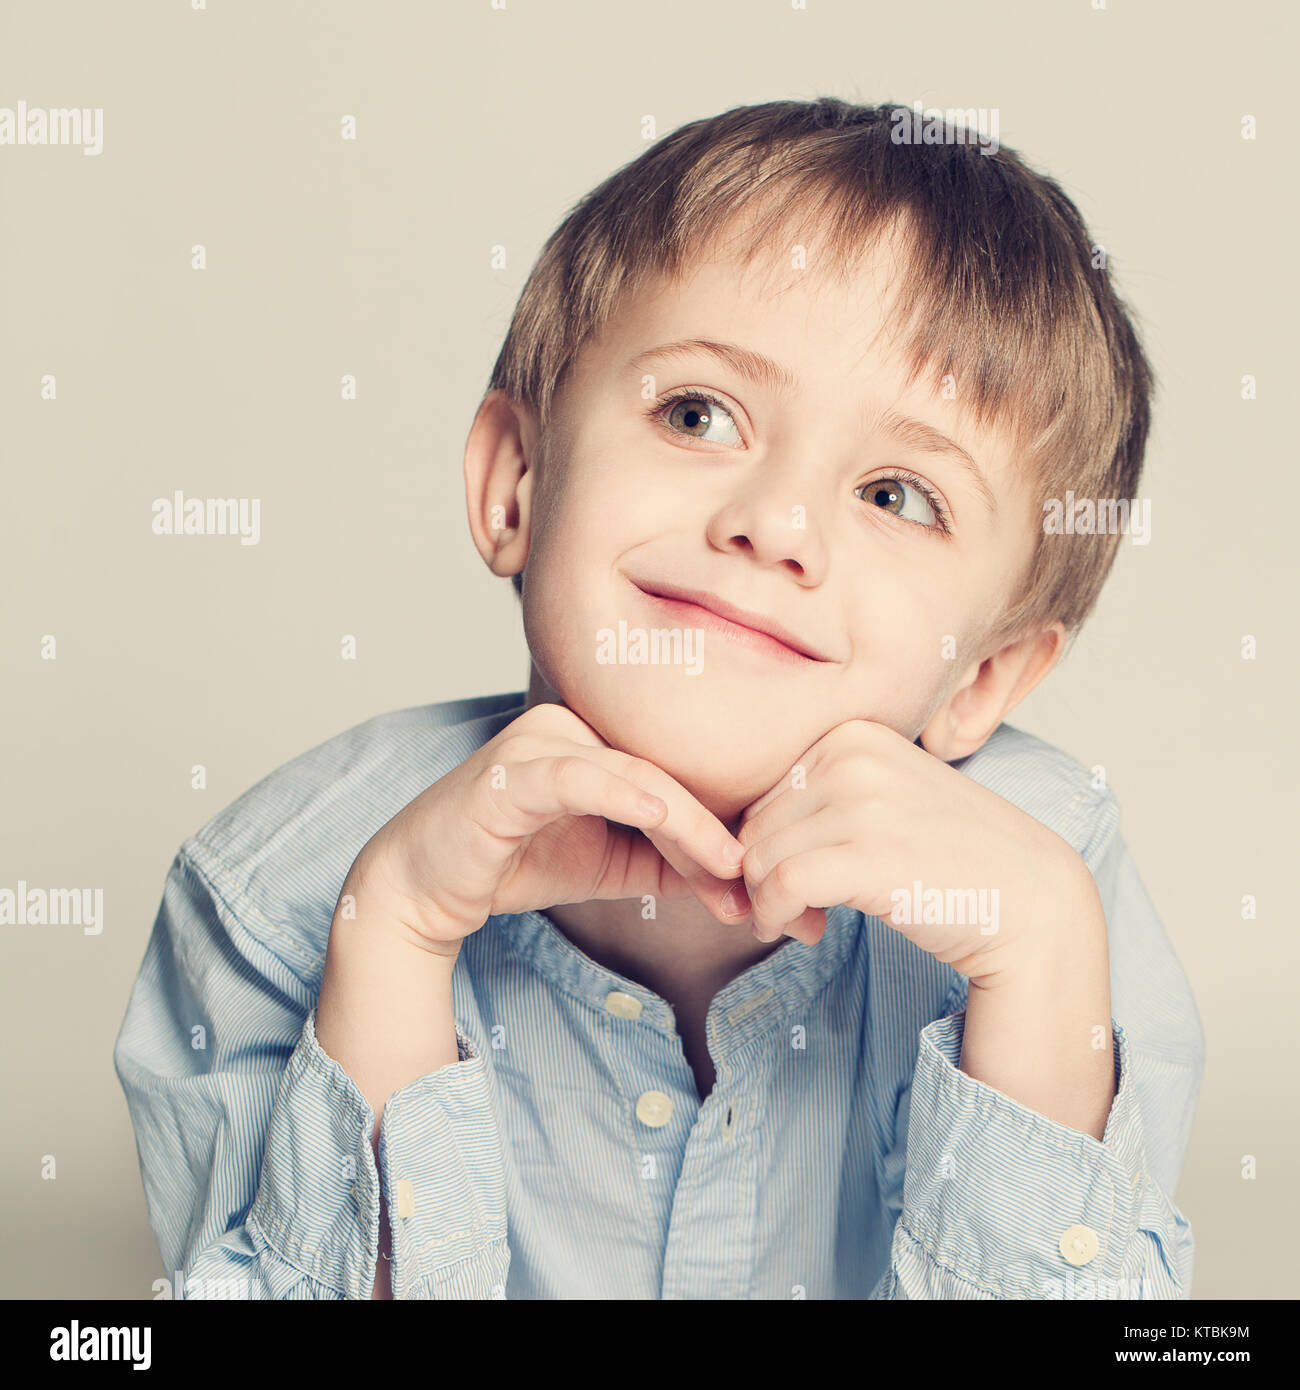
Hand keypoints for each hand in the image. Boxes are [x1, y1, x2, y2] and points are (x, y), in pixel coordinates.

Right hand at [347, 701, 748, 953]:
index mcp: (594, 733)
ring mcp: (537, 742)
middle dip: (720, 832)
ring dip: (691, 826)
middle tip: (766, 884)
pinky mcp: (510, 772)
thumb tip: (742, 877)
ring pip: (637, 774)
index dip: (727, 823)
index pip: (678, 773)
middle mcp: (569, 723)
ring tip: (733, 868)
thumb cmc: (514, 861)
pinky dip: (629, 798)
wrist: (425, 888)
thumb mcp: (612, 862)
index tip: (769, 878)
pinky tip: (670, 823)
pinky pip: (582, 777)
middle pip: (667, 772)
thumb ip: (669, 859)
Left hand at [735, 718, 1092, 977]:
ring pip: (756, 857)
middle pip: (751, 825)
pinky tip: (801, 931)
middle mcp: (853, 754)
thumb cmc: (951, 857)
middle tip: (795, 911)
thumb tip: (732, 842)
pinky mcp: (867, 855)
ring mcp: (862, 802)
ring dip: (766, 904)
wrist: (1031, 901)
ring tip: (802, 923)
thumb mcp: (884, 801)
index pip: (761, 790)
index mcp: (853, 732)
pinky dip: (773, 918)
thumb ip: (817, 802)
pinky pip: (778, 886)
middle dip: (760, 876)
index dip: (763, 842)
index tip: (792, 880)